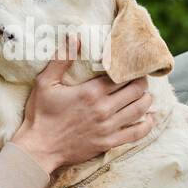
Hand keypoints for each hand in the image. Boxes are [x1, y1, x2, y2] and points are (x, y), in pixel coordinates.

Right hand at [11, 38, 154, 173]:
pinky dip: (146, 125)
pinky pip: (136, 134)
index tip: (131, 65)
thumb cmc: (40, 115)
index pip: (121, 75)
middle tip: (139, 78)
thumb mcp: (45, 83)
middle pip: (135, 90)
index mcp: (91, 92)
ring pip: (139, 109)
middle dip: (141, 82)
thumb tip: (75, 37)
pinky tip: (148, 118)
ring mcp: (108, 128)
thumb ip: (61, 59)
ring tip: (144, 94)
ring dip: (146, 99)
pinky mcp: (108, 143)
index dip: (130, 68)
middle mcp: (104, 109)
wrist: (38, 149)